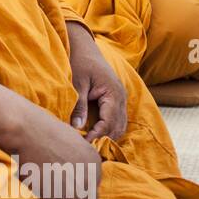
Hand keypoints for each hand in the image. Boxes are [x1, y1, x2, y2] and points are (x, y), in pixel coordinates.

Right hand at [0, 81, 102, 198]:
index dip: (79, 191)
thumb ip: (80, 160)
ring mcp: (71, 191)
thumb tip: (77, 174)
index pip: (94, 190)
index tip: (65, 188)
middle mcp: (87, 180)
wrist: (25, 130)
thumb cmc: (43, 129)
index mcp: (94, 164)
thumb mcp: (72, 140)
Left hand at [65, 22, 126, 141]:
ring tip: (91, 147)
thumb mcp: (77, 83)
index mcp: (114, 93)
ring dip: (107, 137)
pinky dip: (108, 130)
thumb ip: (79, 105)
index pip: (109, 121)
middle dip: (104, 140)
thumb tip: (77, 128)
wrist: (84, 47)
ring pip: (119, 126)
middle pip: (117, 127)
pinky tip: (95, 137)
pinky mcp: (115, 100)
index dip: (97, 135)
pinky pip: (116, 120)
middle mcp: (121, 98)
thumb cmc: (80, 62)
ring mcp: (120, 99)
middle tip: (87, 151)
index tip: (83, 144)